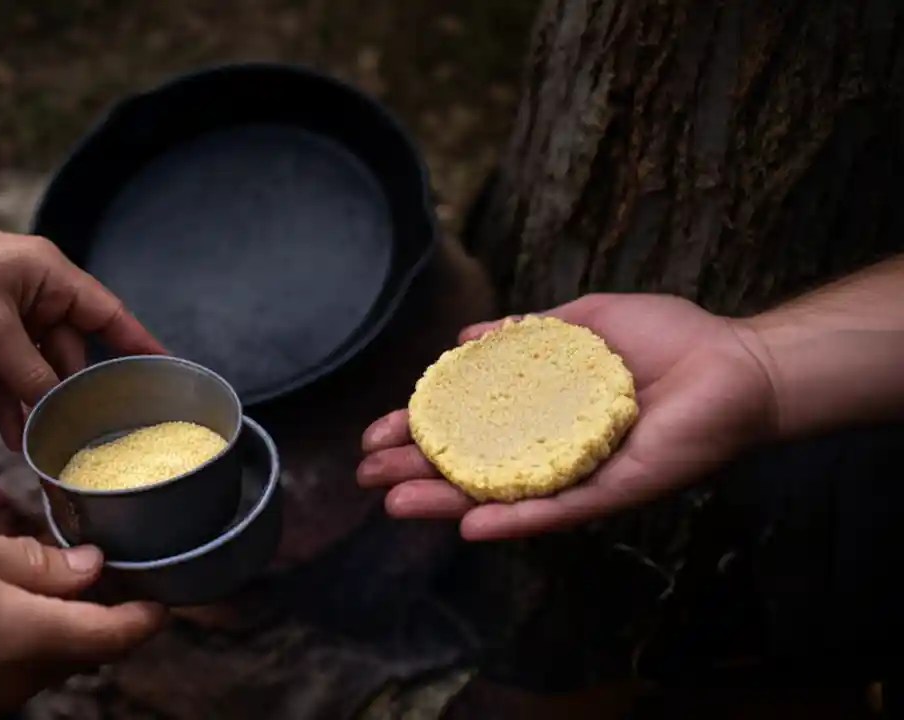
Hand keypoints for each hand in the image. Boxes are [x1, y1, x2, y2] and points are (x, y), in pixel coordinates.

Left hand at [0, 220, 166, 448]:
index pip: (109, 314)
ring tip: (43, 447)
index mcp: (52, 276)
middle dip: (72, 393)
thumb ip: (28, 372)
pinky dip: (12, 399)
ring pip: (39, 367)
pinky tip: (14, 434)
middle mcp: (40, 293)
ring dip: (38, 404)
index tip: (166, 371)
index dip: (139, 343)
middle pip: (71, 351)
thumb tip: (55, 412)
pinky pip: (10, 371)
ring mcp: (14, 314)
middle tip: (83, 435)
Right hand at [0, 524, 164, 717]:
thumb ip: (36, 562)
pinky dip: (16, 642)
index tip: (160, 598)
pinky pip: (9, 672)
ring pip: (45, 660)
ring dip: (52, 626)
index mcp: (36, 638)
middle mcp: (23, 680)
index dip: (145, 615)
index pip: (118, 636)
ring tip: (31, 581)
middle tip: (90, 569)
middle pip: (82, 648)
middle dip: (93, 612)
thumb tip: (89, 567)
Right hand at [357, 294, 777, 540]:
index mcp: (540, 413)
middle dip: (415, 472)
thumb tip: (466, 338)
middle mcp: (550, 450)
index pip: (467, 426)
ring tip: (395, 504)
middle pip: (470, 467)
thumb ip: (527, 330)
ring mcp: (577, 475)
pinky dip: (514, 521)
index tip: (377, 433)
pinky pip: (556, 512)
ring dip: (446, 503)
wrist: (736, 364)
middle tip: (368, 475)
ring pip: (499, 497)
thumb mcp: (583, 322)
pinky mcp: (610, 491)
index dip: (420, 429)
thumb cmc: (669, 339)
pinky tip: (470, 527)